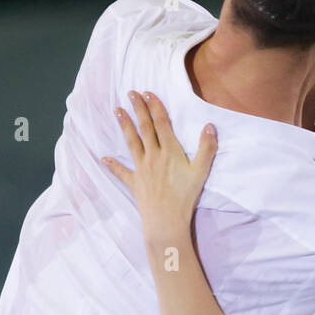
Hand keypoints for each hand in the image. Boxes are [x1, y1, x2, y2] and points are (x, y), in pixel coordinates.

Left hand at [103, 91, 216, 244]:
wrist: (166, 221)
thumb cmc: (185, 197)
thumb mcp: (201, 172)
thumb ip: (206, 148)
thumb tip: (210, 126)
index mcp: (170, 152)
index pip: (161, 124)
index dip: (155, 107)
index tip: (148, 93)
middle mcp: (153, 156)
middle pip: (145, 128)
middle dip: (138, 109)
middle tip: (131, 94)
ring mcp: (141, 169)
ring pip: (132, 143)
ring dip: (125, 126)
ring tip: (117, 111)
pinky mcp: (134, 182)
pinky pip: (121, 172)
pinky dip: (113, 165)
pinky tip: (104, 158)